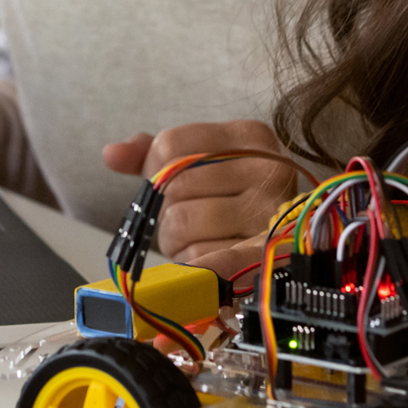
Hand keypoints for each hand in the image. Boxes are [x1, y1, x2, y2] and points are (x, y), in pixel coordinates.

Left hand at [103, 120, 303, 279]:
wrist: (296, 244)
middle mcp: (267, 168)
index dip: (155, 169)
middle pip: (174, 186)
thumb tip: (111, 154)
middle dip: (168, 211)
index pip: (170, 144)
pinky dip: (197, 265)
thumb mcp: (205, 166)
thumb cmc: (237, 202)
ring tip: (204, 246)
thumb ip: (156, 155)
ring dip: (180, 245)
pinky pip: (215, 259)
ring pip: (181, 225)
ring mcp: (270, 212)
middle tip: (192, 225)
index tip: (170, 186)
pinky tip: (190, 270)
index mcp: (249, 137)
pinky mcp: (268, 257)